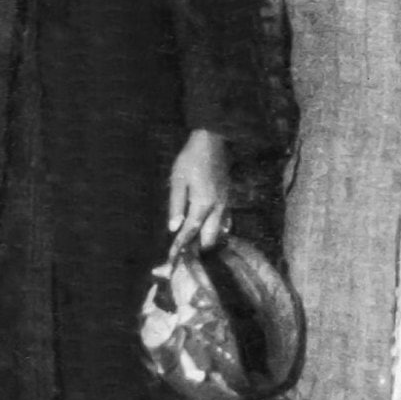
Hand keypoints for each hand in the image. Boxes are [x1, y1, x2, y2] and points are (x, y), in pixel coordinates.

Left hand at [168, 129, 230, 254]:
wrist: (212, 141)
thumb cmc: (191, 159)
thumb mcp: (177, 180)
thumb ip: (176, 205)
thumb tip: (174, 228)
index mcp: (203, 204)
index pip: (191, 231)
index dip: (181, 246)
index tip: (172, 259)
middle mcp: (217, 208)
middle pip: (210, 238)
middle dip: (198, 251)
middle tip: (184, 257)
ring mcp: (225, 204)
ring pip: (219, 232)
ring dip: (206, 241)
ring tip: (193, 248)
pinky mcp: (228, 199)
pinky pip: (223, 222)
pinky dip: (214, 231)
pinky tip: (205, 232)